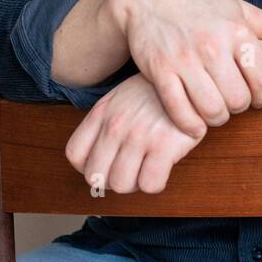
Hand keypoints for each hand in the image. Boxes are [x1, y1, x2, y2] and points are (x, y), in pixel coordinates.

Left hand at [65, 72, 206, 194]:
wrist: (186, 76)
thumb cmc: (153, 93)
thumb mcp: (119, 99)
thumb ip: (103, 124)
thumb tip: (95, 162)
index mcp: (102, 113)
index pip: (75, 155)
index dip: (89, 167)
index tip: (106, 165)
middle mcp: (115, 125)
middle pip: (95, 177)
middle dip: (111, 179)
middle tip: (129, 169)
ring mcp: (138, 135)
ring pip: (121, 185)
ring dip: (134, 183)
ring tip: (146, 167)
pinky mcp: (164, 145)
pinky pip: (149, 185)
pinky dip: (155, 182)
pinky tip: (162, 167)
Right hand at [109, 0, 261, 137]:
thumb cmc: (199, 7)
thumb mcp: (237, 9)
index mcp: (236, 30)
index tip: (254, 97)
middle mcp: (212, 45)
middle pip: (238, 101)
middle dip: (237, 108)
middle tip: (230, 101)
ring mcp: (185, 59)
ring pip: (212, 111)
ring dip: (216, 118)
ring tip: (214, 109)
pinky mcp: (160, 71)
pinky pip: (181, 113)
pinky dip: (191, 125)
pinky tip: (194, 119)